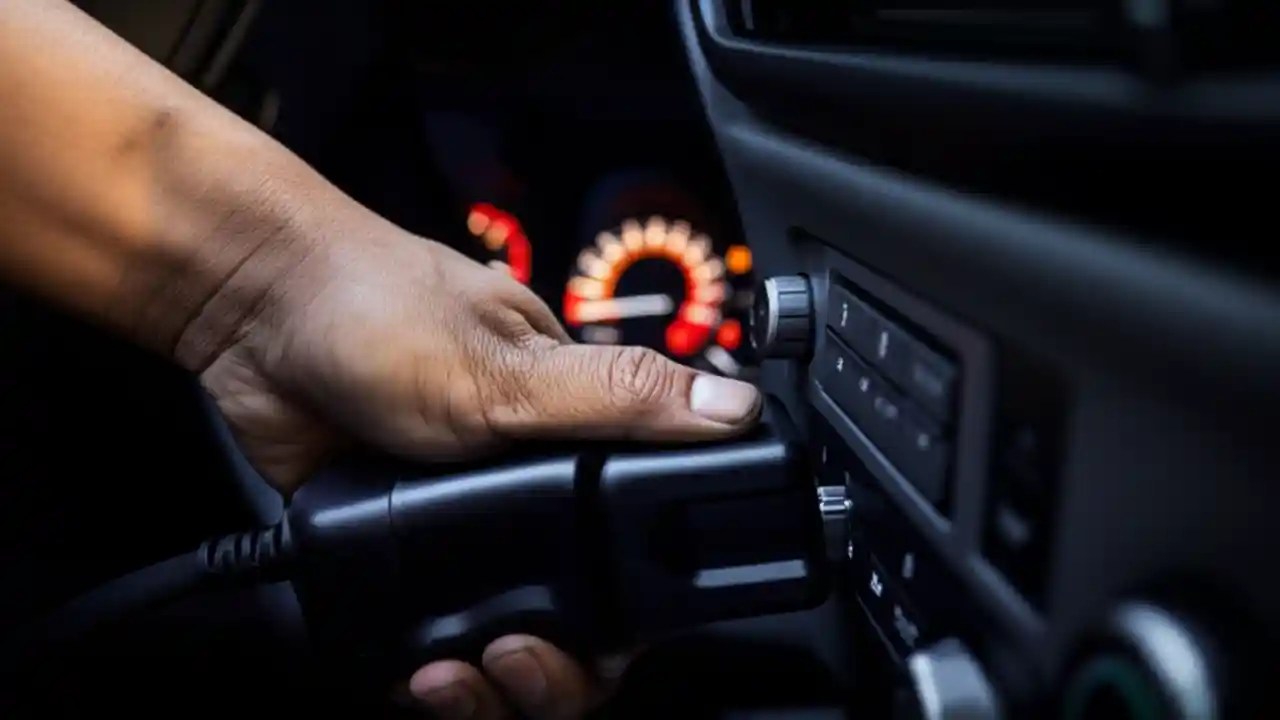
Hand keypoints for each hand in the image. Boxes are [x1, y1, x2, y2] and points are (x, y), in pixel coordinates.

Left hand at [191, 223, 761, 717]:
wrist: (257, 310)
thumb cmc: (379, 309)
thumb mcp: (508, 367)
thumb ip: (618, 398)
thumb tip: (733, 406)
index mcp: (578, 444)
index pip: (638, 558)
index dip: (631, 622)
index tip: (600, 644)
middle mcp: (530, 496)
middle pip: (577, 626)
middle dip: (556, 672)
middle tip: (517, 662)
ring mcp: (463, 532)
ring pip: (504, 644)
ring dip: (489, 686)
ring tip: (454, 677)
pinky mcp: (400, 552)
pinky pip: (432, 638)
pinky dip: (429, 672)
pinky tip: (414, 669)